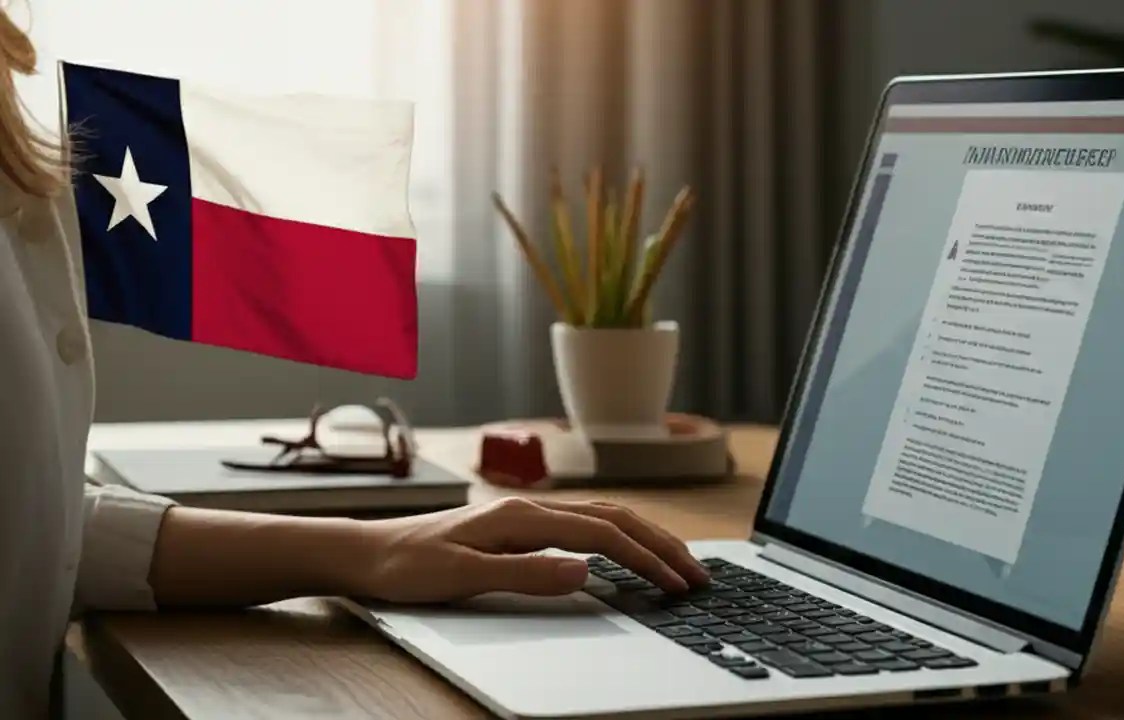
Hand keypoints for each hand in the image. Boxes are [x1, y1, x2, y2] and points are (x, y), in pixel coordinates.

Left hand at [353, 497, 710, 602]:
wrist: (364, 553)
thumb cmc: (405, 566)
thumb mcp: (462, 576)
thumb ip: (525, 573)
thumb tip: (585, 570)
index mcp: (522, 516)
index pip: (604, 534)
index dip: (646, 559)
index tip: (678, 584)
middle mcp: (530, 508)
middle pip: (615, 517)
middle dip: (661, 544)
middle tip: (698, 575)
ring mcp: (525, 515)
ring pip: (604, 517)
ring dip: (645, 538)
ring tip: (677, 562)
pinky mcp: (518, 527)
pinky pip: (585, 525)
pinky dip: (619, 536)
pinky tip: (626, 552)